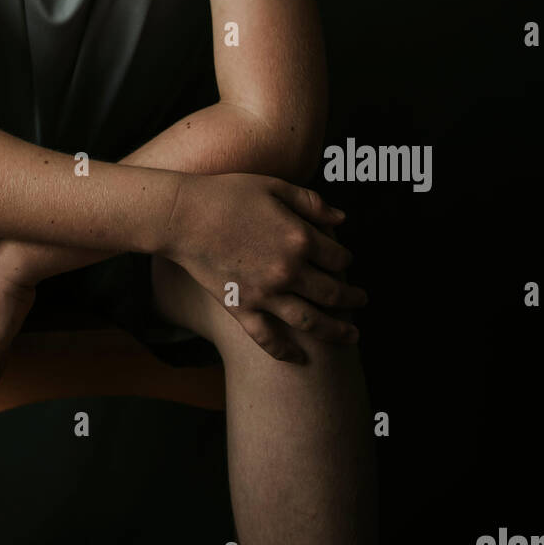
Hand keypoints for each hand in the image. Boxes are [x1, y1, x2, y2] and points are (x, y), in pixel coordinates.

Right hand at [161, 172, 368, 362]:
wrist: (182, 216)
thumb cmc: (227, 193)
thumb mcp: (274, 186)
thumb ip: (311, 202)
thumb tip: (342, 218)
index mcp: (300, 238)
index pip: (339, 257)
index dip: (347, 260)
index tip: (345, 261)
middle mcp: (288, 271)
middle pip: (333, 292)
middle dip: (352, 298)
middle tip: (361, 301)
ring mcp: (265, 294)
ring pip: (311, 322)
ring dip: (337, 331)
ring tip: (352, 336)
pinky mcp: (241, 308)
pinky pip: (267, 338)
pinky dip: (285, 352)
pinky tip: (299, 358)